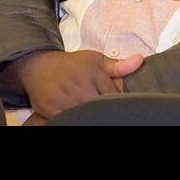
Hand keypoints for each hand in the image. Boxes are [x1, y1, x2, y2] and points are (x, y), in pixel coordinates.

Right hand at [11, 49, 144, 119]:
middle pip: (99, 105)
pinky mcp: (50, 107)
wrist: (40, 66)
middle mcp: (78, 84)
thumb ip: (118, 65)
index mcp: (92, 72)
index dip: (116, 100)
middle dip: (104, 108)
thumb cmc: (72, 64)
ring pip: (84, 113)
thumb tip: (140, 60)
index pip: (113, 94)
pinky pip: (67, 118)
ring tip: (92, 111)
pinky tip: (78, 113)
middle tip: (105, 108)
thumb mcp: (96, 60)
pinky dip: (73, 118)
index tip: (116, 101)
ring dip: (89, 114)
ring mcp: (63, 97)